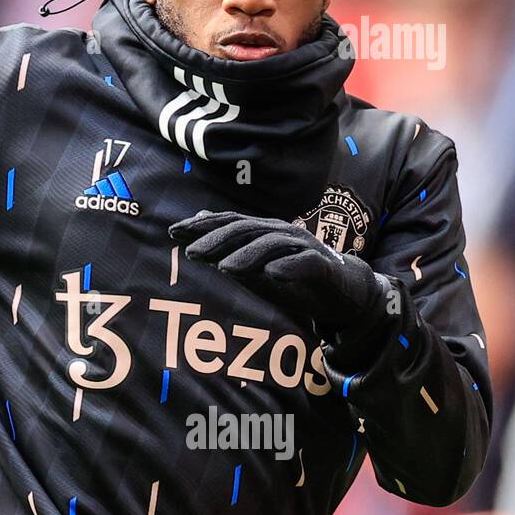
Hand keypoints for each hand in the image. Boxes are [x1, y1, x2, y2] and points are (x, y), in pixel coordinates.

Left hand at [168, 209, 391, 341]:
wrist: (340, 292)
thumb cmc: (292, 275)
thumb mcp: (253, 264)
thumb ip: (227, 245)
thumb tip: (197, 221)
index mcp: (262, 231)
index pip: (229, 223)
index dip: (201, 226)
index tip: (173, 232)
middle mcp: (281, 232)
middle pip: (245, 231)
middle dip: (216, 241)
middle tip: (191, 254)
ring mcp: (303, 246)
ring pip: (271, 245)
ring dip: (247, 256)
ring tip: (224, 269)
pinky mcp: (323, 265)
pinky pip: (305, 263)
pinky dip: (289, 266)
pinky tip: (273, 274)